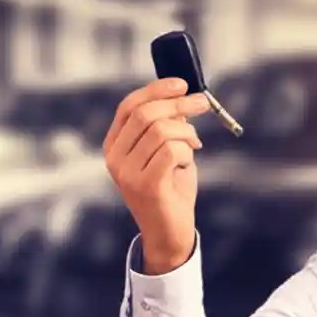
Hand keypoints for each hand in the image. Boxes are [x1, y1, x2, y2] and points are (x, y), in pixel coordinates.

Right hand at [102, 77, 211, 273]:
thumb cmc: (170, 190)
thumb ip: (167, 126)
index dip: (155, 90)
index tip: (182, 84)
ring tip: (194, 144)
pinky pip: (171, 151)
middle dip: (178, 104)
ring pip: (160, 131)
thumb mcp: (166, 151)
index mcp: (114, 146)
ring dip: (186, 133)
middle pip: (145, 114)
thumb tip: (181, 95)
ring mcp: (127, 173)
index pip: (128, 106)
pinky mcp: (146, 185)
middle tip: (203, 104)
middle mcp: (115, 159)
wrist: (170, 233)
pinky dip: (187, 151)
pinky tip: (188, 162)